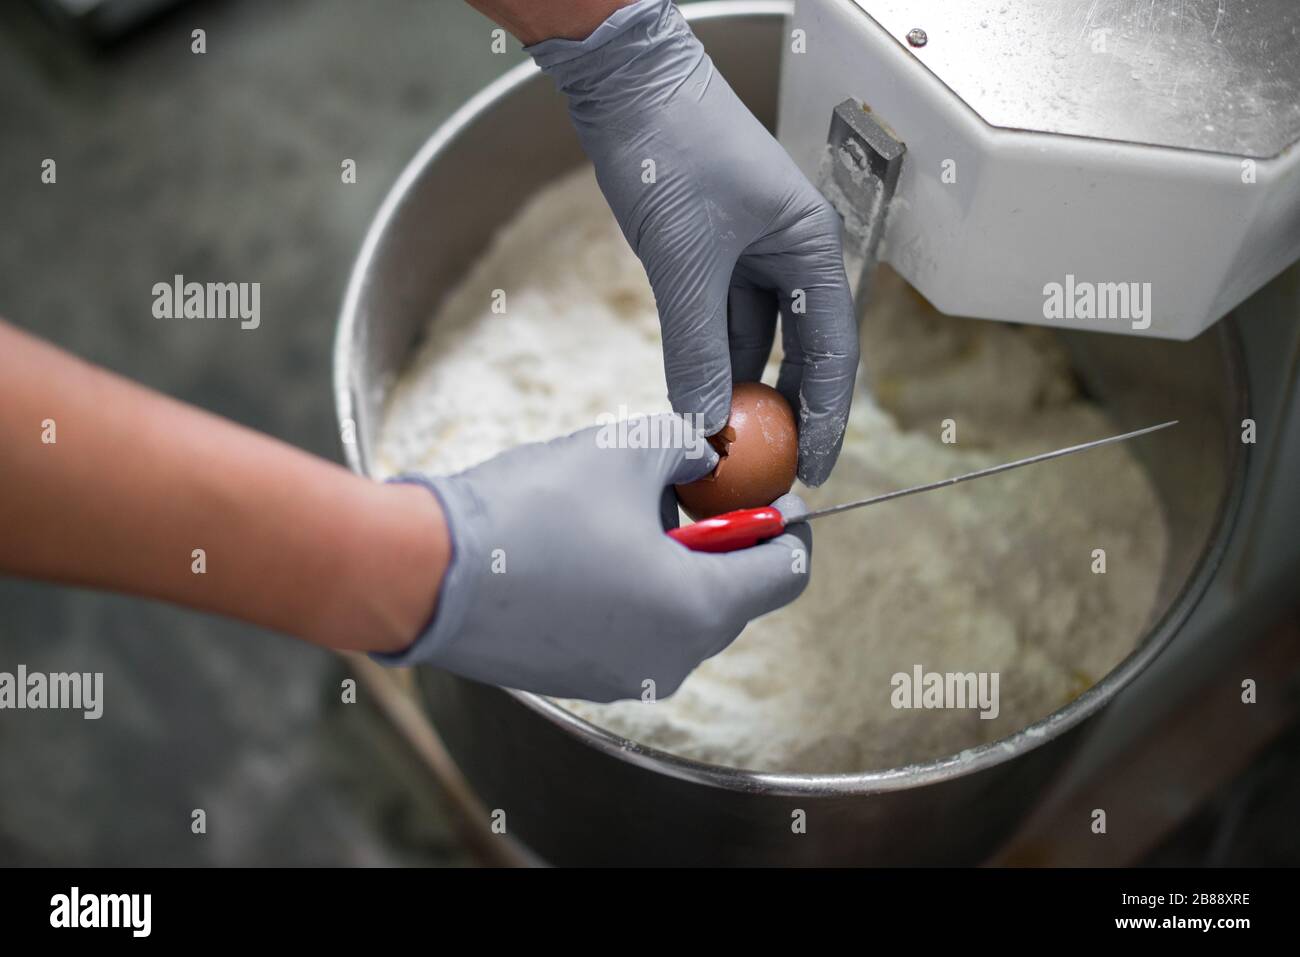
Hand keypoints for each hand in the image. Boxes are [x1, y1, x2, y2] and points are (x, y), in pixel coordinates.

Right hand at [380, 415, 811, 701]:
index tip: (771, 491)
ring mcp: (626, 679)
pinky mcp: (582, 680)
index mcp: (700, 608)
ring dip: (673, 564)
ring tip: (622, 512)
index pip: (786, 573)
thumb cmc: (534, 509)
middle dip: (722, 539)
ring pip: (679, 613)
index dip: (787, 524)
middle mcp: (674, 659)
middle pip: (733, 595)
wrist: (424, 573)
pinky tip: (585, 549)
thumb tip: (706, 455)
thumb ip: (688, 447)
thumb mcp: (626, 449)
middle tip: (689, 488)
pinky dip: (631, 592)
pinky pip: (633, 632)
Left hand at [527, 0, 858, 485]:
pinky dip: (708, 361)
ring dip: (740, 391)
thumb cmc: (671, 150)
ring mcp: (748, 256)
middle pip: (800, 352)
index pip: (832, 351)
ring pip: (753, 341)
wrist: (625, 84)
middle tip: (771, 471)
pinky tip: (696, 399)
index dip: (827, 416)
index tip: (815, 468)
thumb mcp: (685, 259)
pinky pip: (717, 324)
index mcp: (809, 248)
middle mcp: (788, 255)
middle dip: (787, 412)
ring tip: (728, 448)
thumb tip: (705, 423)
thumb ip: (696, 346)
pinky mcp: (708, 256)